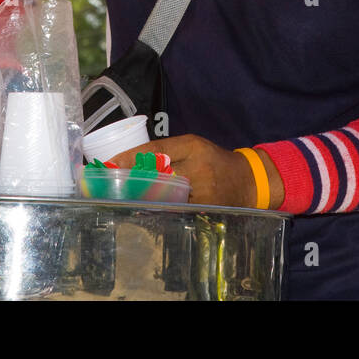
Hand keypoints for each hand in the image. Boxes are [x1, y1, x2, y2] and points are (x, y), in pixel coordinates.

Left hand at [107, 134, 283, 208]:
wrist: (249, 181)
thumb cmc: (215, 161)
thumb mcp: (194, 147)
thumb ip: (168, 153)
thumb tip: (131, 162)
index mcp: (193, 146)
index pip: (157, 150)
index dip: (131, 157)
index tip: (110, 164)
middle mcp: (198, 167)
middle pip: (158, 175)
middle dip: (132, 181)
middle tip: (109, 186)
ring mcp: (203, 191)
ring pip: (165, 197)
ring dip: (141, 199)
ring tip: (120, 199)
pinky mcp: (206, 209)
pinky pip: (177, 211)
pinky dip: (159, 211)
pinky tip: (143, 212)